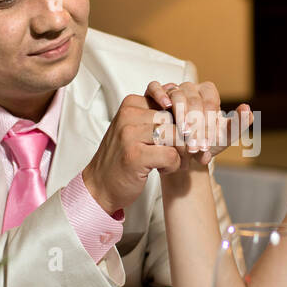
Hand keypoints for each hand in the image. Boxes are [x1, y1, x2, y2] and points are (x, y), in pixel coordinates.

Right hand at [82, 93, 182, 215]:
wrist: (100, 185)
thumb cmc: (123, 157)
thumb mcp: (137, 128)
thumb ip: (156, 114)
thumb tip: (186, 104)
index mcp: (130, 104)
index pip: (171, 101)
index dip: (182, 121)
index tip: (178, 136)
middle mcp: (128, 115)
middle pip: (175, 119)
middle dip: (184, 138)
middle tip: (181, 154)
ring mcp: (130, 135)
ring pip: (175, 135)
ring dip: (180, 153)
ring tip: (171, 162)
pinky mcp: (135, 155)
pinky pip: (171, 155)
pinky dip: (173, 165)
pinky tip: (162, 170)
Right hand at [144, 80, 252, 169]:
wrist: (182, 156)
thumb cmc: (204, 145)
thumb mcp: (224, 138)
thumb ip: (238, 124)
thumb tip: (248, 109)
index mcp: (208, 93)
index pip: (209, 101)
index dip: (210, 121)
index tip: (207, 141)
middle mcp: (190, 88)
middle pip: (193, 98)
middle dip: (196, 123)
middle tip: (196, 144)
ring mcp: (172, 90)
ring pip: (176, 94)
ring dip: (180, 115)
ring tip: (184, 134)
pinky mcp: (155, 95)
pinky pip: (154, 87)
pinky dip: (159, 94)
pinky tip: (165, 108)